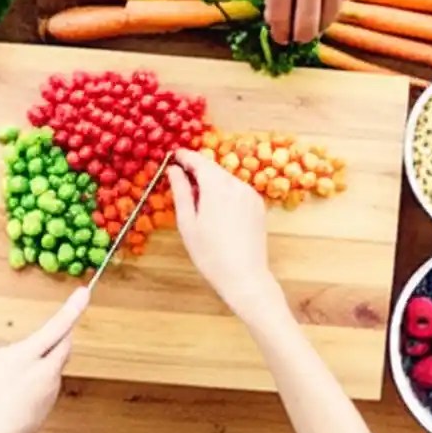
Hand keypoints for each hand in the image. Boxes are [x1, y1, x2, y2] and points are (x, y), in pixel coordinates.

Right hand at [167, 149, 282, 322]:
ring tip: (196, 197)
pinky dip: (224, 191)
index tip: (173, 155)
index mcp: (217, 187)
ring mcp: (250, 194)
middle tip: (180, 178)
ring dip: (211, 181)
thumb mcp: (188, 223)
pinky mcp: (258, 205)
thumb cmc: (210, 254)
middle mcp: (237, 185)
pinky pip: (237, 190)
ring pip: (226, 179)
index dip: (184, 156)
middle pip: (213, 168)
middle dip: (197, 169)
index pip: (199, 161)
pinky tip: (215, 209)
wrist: (245, 277)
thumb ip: (181, 192)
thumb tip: (174, 170)